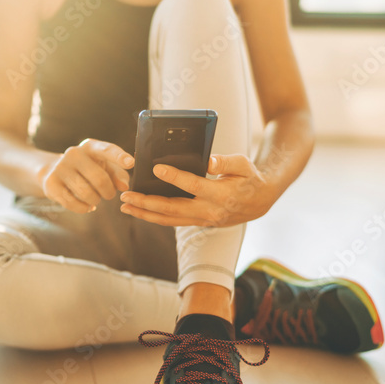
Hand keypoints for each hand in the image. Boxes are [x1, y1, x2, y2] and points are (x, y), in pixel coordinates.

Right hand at [39, 139, 133, 213]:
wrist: (55, 171)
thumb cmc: (88, 169)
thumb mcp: (105, 167)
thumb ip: (118, 175)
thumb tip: (124, 186)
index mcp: (90, 146)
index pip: (107, 149)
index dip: (119, 157)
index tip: (131, 163)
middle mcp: (74, 153)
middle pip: (99, 178)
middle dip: (108, 192)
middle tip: (109, 195)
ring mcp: (60, 168)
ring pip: (86, 193)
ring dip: (95, 200)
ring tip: (95, 199)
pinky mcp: (51, 183)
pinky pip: (73, 203)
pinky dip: (83, 208)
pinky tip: (86, 206)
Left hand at [119, 154, 272, 226]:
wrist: (259, 202)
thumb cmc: (249, 178)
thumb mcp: (243, 164)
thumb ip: (225, 162)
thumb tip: (207, 161)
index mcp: (221, 195)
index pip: (193, 185)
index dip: (174, 177)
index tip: (156, 168)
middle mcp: (209, 211)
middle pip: (173, 209)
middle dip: (147, 202)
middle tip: (126, 195)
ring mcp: (202, 220)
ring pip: (169, 220)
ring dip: (145, 214)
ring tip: (125, 206)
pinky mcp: (198, 222)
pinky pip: (173, 222)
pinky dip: (154, 217)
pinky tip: (140, 210)